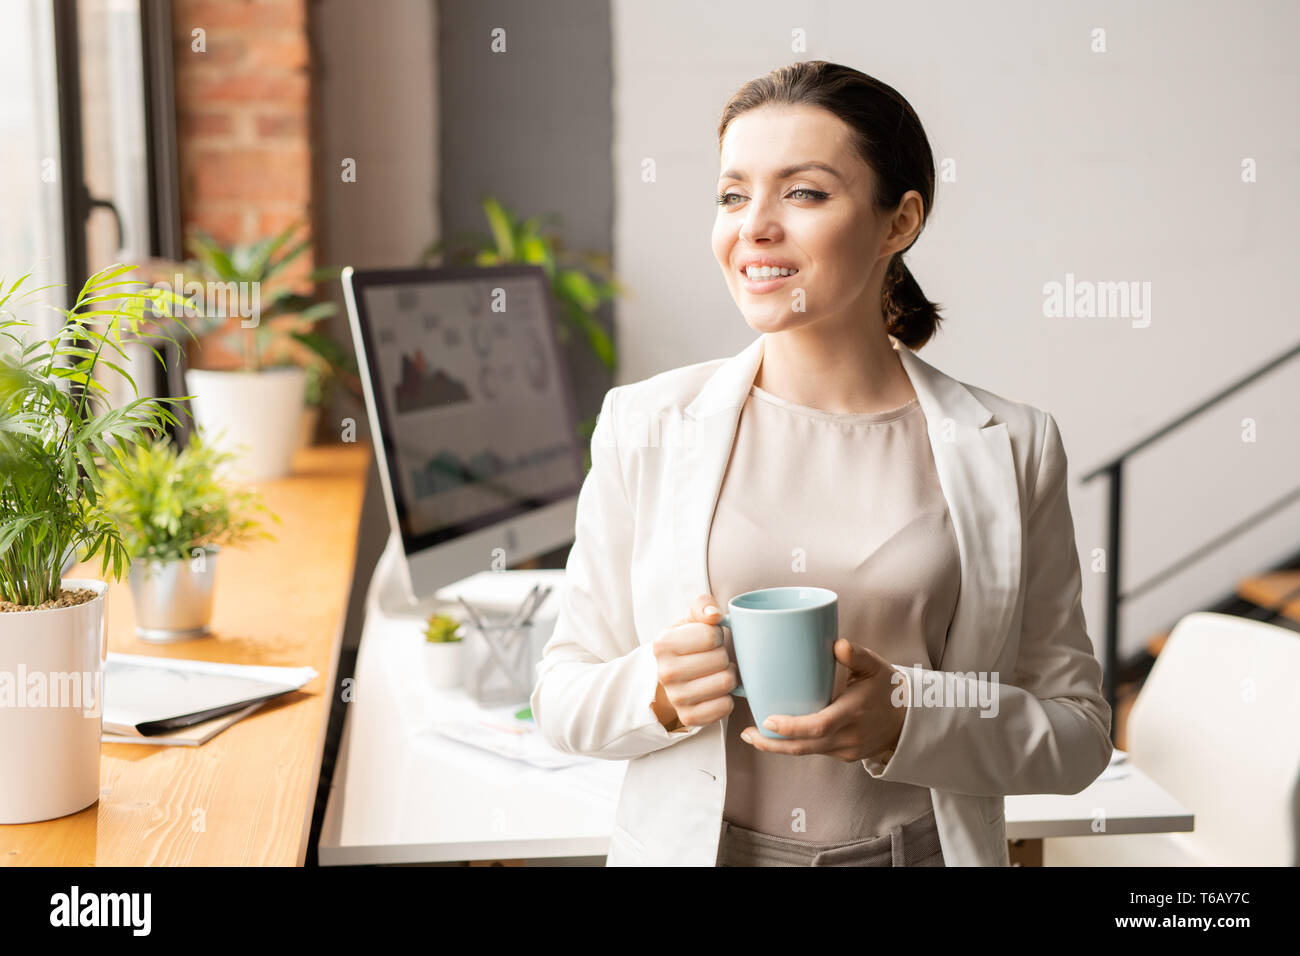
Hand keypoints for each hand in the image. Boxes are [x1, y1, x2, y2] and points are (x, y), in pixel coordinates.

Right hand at [650, 594, 737, 730]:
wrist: (670, 678)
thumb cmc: (687, 644)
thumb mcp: (690, 620)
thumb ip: (703, 606)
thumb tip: (714, 616)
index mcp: (662, 644)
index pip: (711, 635)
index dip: (716, 635)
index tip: (707, 640)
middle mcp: (665, 673)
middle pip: (721, 660)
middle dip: (723, 656)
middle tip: (713, 658)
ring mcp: (676, 698)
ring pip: (726, 683)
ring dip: (727, 676)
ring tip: (715, 673)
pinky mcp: (689, 718)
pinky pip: (726, 706)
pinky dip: (727, 697)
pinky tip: (715, 691)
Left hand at [739, 639, 906, 761]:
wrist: (909, 720)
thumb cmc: (888, 688)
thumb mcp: (876, 666)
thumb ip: (856, 655)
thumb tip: (836, 643)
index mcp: (854, 711)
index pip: (819, 726)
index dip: (791, 727)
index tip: (767, 721)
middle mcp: (849, 735)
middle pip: (805, 747)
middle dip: (773, 744)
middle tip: (747, 733)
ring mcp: (846, 749)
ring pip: (807, 752)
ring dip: (779, 746)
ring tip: (754, 735)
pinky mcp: (844, 756)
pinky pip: (816, 751)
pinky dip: (796, 745)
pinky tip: (778, 735)